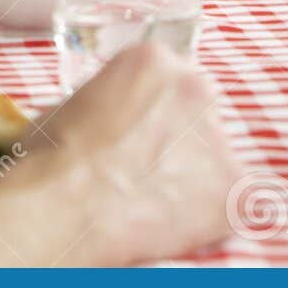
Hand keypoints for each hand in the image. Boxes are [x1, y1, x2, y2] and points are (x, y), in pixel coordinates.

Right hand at [0, 42, 241, 265]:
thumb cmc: (52, 159)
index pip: (168, 82)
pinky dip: (210, 218)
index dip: (153, 116)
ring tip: (154, 206)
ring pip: (216, 159)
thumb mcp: (69, 107)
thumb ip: (106, 104)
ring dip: (194, 180)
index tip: (139, 140)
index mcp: (154, 59)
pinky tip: (176, 228)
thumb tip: (108, 124)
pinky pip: (233, 202)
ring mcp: (219, 135)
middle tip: (149, 174)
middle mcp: (195, 86)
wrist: (64, 206)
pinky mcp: (234, 185)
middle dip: (180, 143)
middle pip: (199, 114)